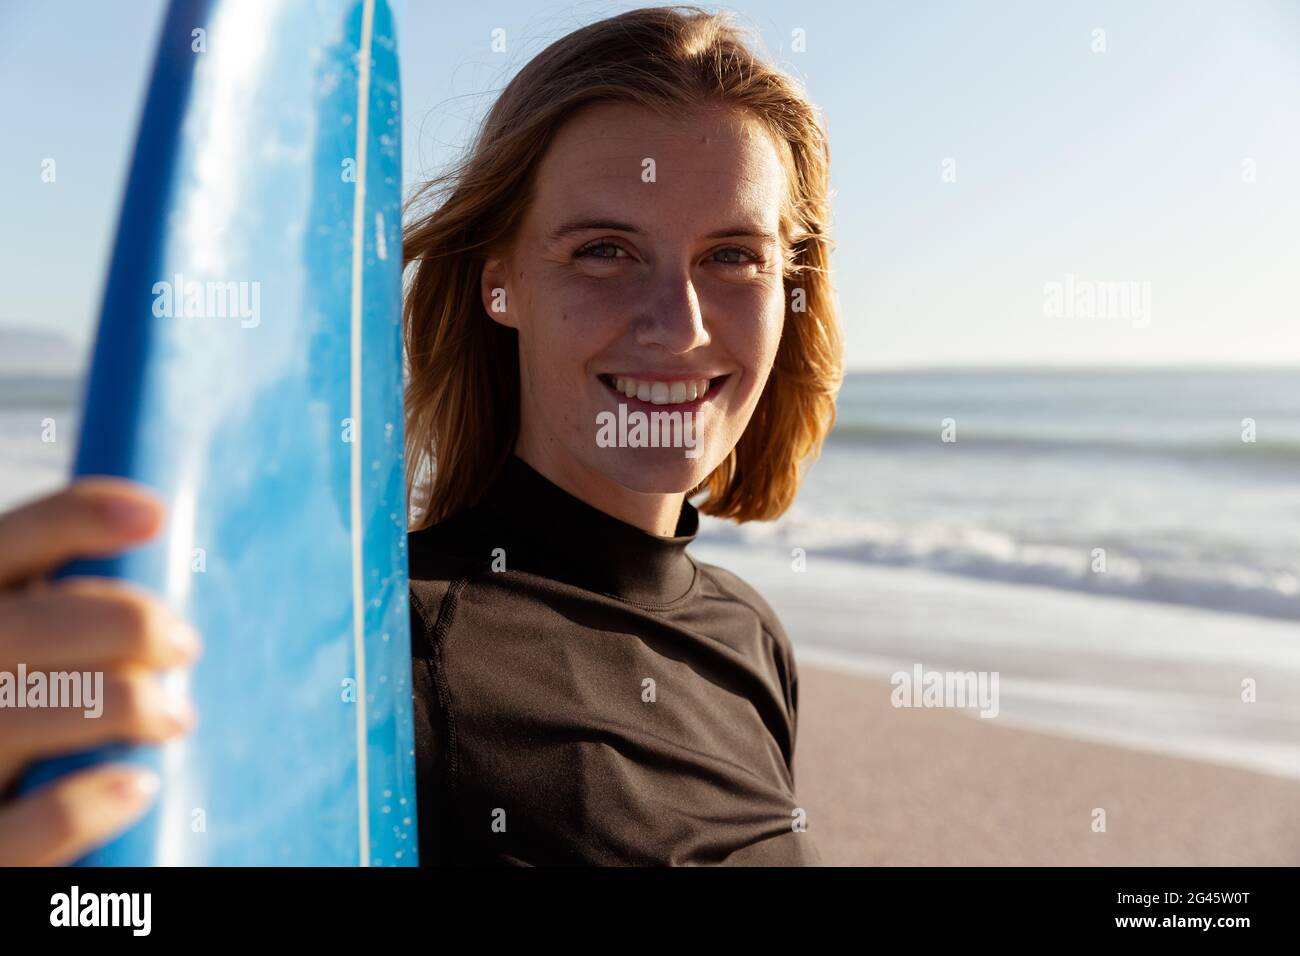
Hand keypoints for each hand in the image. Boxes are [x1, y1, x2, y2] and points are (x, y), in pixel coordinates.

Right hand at [0, 478, 200, 864]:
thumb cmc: (26, 720)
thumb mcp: (32, 651)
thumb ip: (67, 618)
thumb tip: (164, 550)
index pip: (3, 546)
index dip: (72, 518)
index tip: (152, 513)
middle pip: (22, 628)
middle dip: (121, 623)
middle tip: (185, 644)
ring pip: (19, 715)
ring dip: (122, 706)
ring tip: (176, 716)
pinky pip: (19, 831)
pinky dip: (84, 805)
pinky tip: (139, 786)